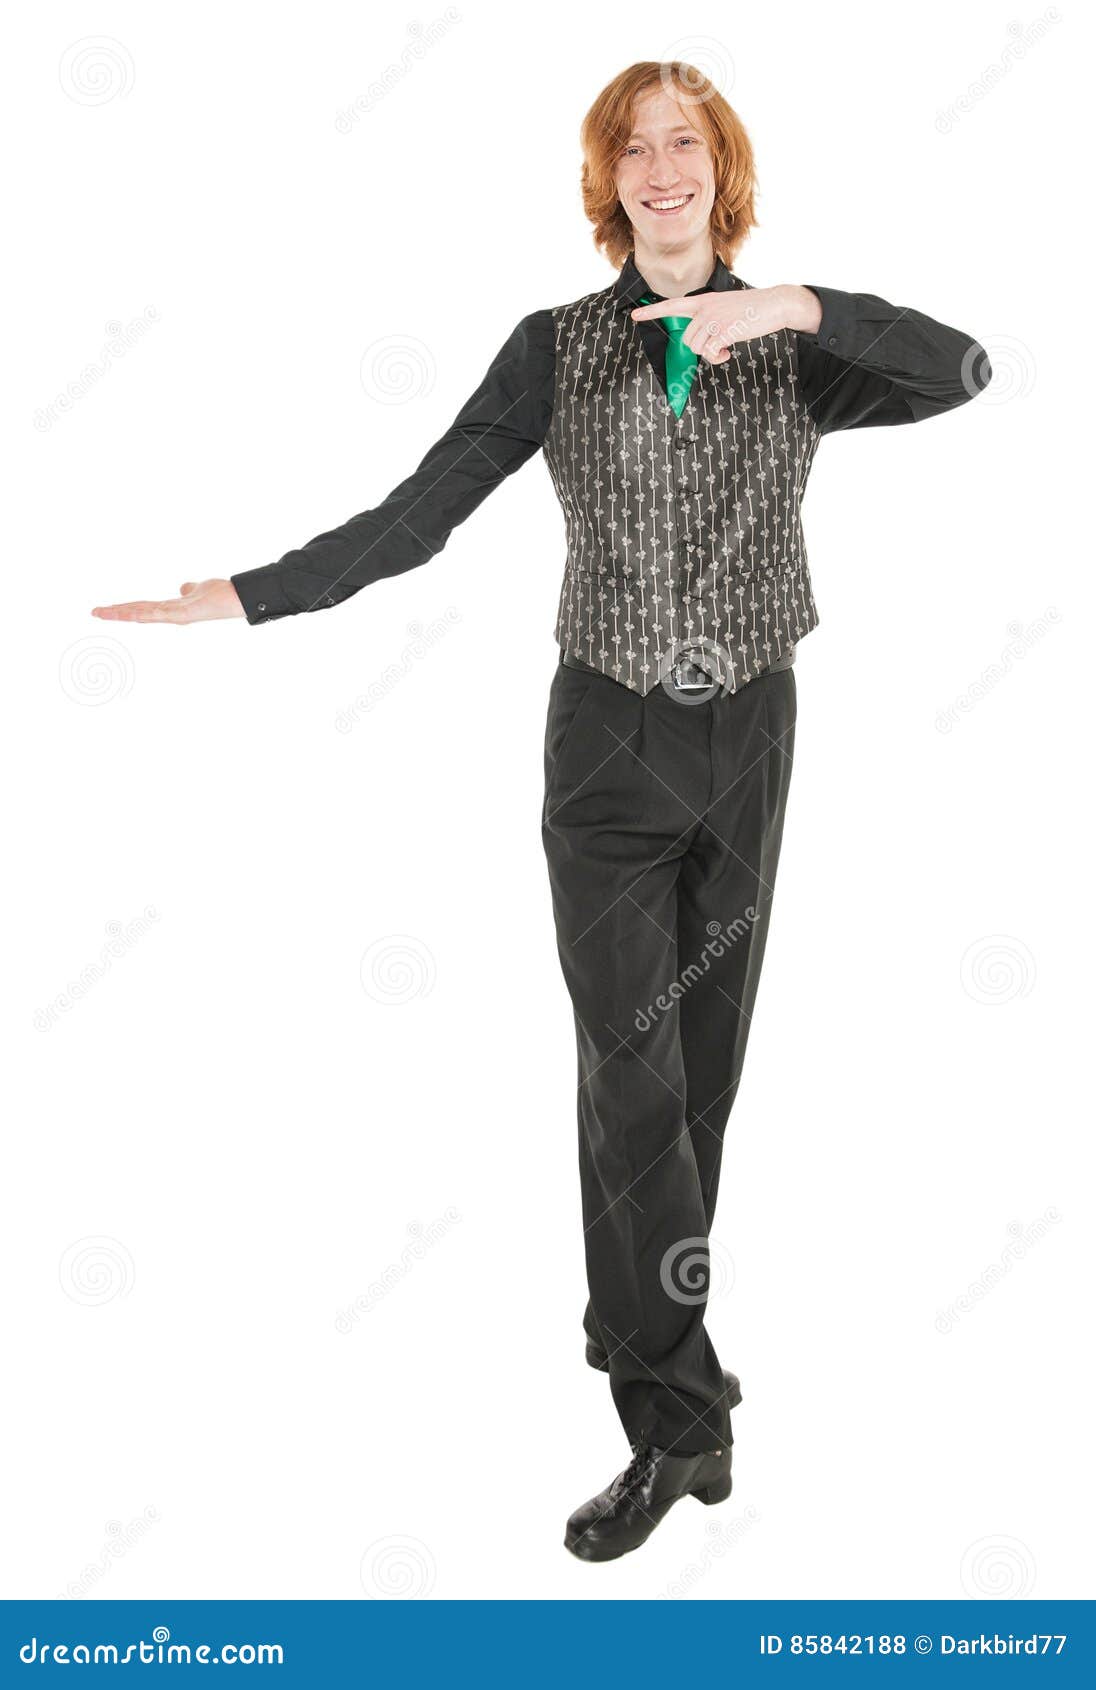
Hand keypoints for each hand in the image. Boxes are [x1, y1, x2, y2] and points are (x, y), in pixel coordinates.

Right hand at [91, 578, 245, 623]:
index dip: (124, 608)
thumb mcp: (198, 589)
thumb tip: (183, 588)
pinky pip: (159, 614)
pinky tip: (130, 614)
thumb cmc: (219, 595)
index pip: (142, 608)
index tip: (106, 609)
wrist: (235, 599)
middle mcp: (171, 615)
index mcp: (171, 609)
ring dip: (121, 614)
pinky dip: (143, 614)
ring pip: (143, 614)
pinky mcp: (184, 614)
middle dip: (115, 613)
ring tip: (102, 613)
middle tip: (94, 613)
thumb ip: (188, 589)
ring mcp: (176, 616)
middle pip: (137, 612)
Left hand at [631, 284, 821, 364]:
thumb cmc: (752, 310)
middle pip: (687, 339)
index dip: (652, 312)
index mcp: (704, 301)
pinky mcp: (725, 329)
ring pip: (696, 348)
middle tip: (718, 347)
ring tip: (725, 347)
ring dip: (710, 355)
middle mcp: (705, 308)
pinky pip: (710, 352)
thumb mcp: (725, 309)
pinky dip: (718, 358)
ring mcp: (714, 318)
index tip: (634, 315)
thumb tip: (702, 344)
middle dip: (700, 349)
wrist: (775, 304)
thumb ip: (709, 321)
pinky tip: (729, 351)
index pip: (672, 306)